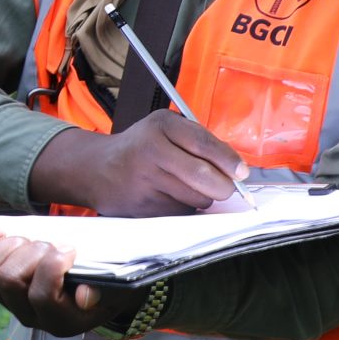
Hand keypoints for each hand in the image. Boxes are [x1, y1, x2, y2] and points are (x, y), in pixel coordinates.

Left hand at [0, 232, 137, 336]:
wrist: (94, 289)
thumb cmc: (106, 284)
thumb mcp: (115, 288)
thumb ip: (106, 290)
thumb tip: (85, 295)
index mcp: (63, 321)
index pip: (42, 296)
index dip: (51, 267)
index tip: (69, 248)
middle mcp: (31, 316)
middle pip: (10, 280)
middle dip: (28, 252)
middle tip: (48, 243)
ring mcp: (8, 302)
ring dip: (6, 247)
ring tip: (26, 239)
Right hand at [27, 114, 242, 216]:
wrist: (96, 169)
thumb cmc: (140, 147)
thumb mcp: (164, 128)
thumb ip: (198, 141)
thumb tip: (235, 168)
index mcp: (160, 127)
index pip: (203, 144)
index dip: (228, 160)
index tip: (242, 173)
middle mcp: (150, 152)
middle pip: (203, 177)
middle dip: (222, 186)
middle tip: (225, 187)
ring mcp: (145, 182)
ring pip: (195, 198)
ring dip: (201, 197)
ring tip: (184, 185)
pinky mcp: (143, 208)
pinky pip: (180, 212)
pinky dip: (183, 207)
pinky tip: (168, 196)